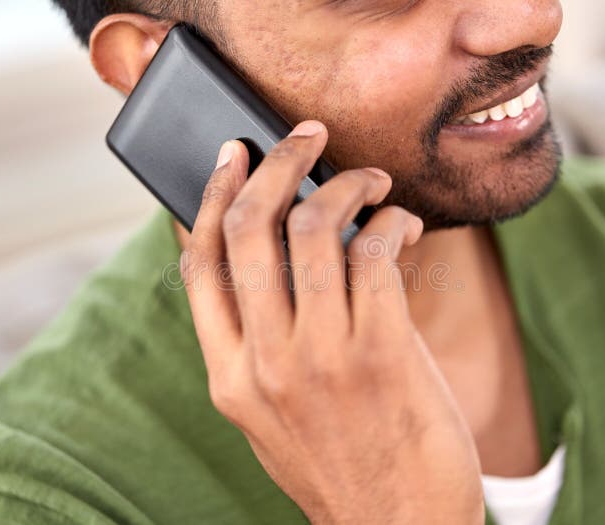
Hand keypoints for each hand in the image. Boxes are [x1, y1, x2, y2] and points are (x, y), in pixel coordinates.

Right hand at [180, 121, 483, 523]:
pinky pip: (375, 255)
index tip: (230, 156)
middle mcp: (264, 363)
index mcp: (229, 377)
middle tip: (305, 137)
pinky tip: (402, 225)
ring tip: (369, 178)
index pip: (202, 265)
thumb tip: (276, 252)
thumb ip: (261, 343)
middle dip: (276, 165)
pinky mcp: (382, 354)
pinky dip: (391, 223)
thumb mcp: (273, 415)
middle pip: (250, 231)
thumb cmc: (341, 464)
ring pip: (315, 230)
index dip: (211, 197)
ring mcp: (321, 358)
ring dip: (345, 184)